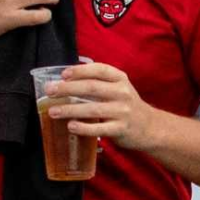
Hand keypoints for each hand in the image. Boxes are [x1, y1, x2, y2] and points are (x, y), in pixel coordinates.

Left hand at [44, 62, 160, 150]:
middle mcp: (122, 93)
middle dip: (68, 89)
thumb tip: (66, 80)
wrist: (149, 126)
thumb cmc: (126, 105)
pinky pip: (98, 129)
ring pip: (92, 109)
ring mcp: (122, 111)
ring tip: (53, 111)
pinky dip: (83, 127)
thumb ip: (99, 83)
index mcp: (121, 79)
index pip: (100, 70)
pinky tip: (70, 126)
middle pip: (92, 88)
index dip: (81, 70)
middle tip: (50, 91)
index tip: (63, 74)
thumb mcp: (119, 88)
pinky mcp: (120, 129)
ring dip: (70, 109)